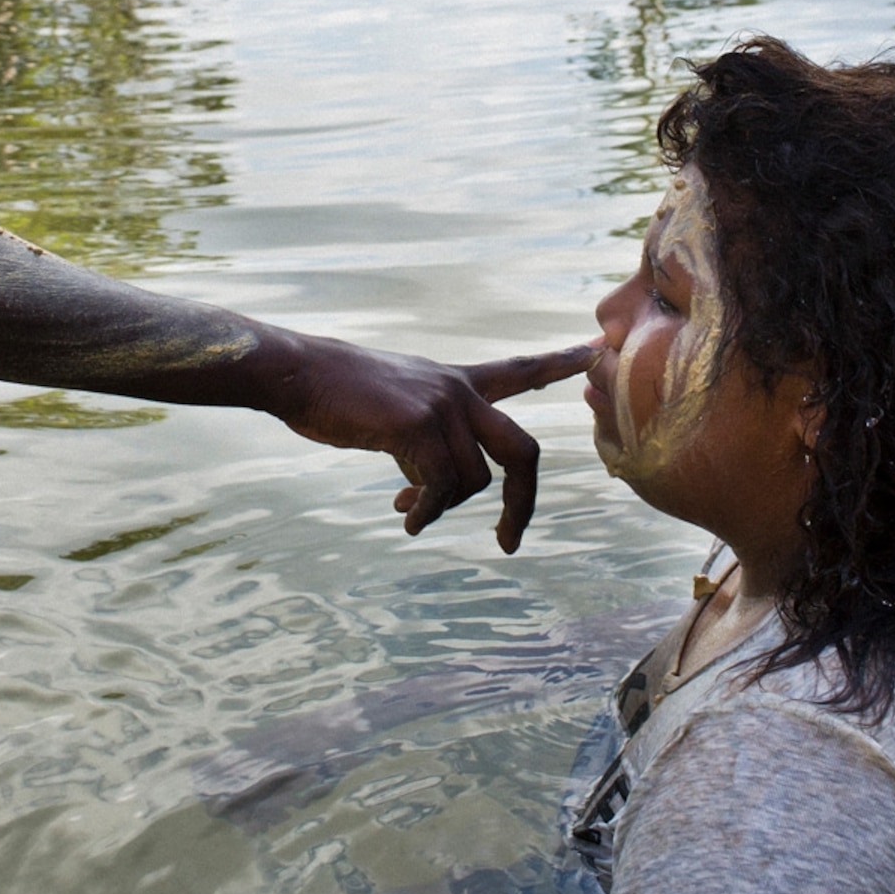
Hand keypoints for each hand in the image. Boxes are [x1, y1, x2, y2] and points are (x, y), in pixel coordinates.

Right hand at [263, 337, 595, 551]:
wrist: (298, 374)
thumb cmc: (336, 395)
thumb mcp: (394, 412)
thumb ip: (424, 444)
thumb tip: (427, 497)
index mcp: (456, 382)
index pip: (519, 371)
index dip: (558, 365)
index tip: (595, 352)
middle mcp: (459, 391)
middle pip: (523, 450)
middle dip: (522, 502)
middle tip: (507, 541)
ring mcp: (442, 406)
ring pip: (474, 481)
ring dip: (443, 507)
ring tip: (411, 513)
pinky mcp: (418, 424)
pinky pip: (440, 487)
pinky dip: (427, 512)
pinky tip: (407, 518)